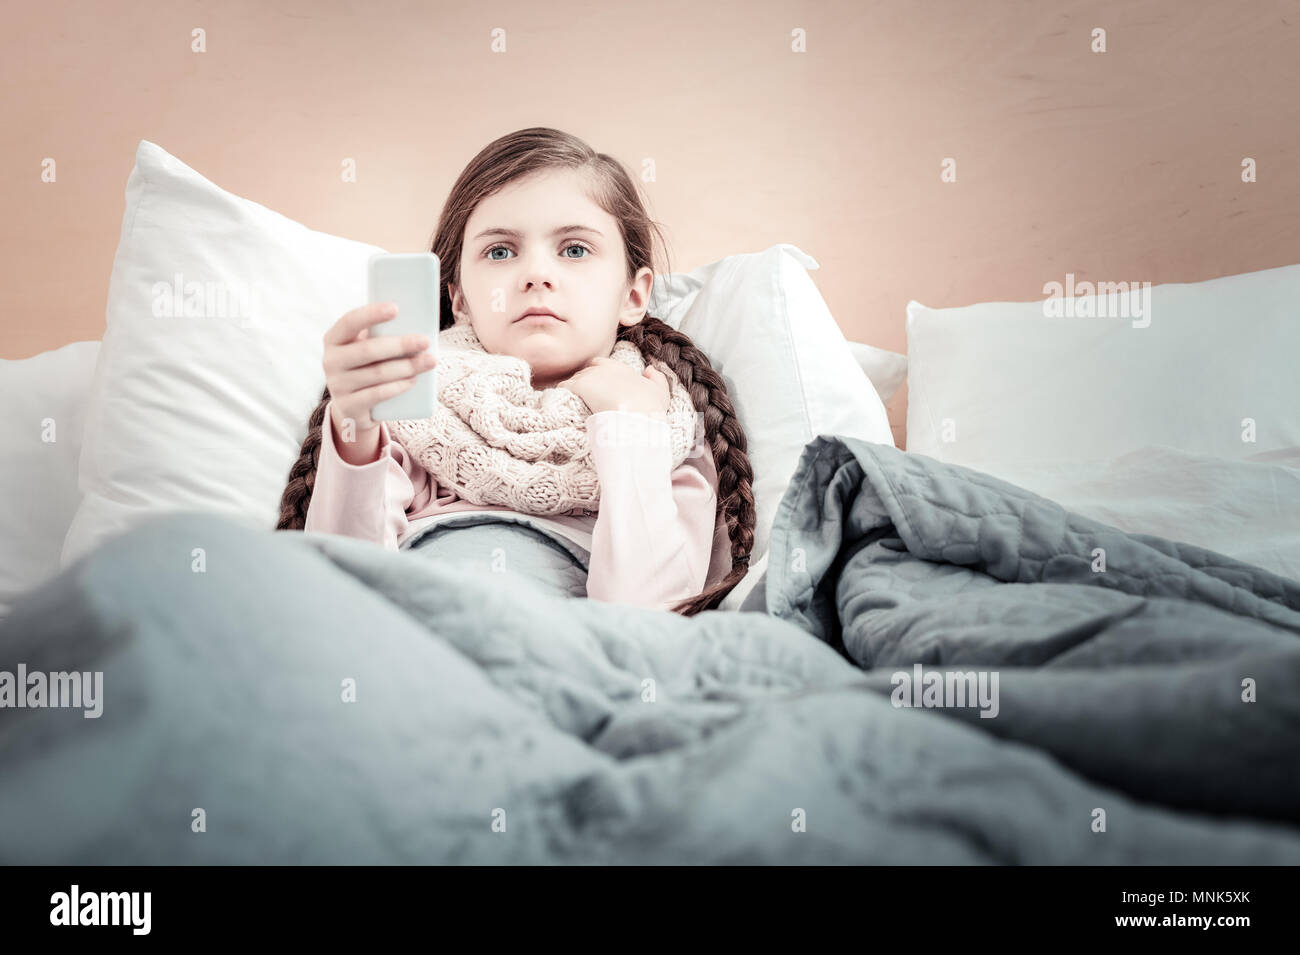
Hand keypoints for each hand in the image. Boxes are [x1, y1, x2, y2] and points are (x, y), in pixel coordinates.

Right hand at [322, 302, 438, 435]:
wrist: (353, 407)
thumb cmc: (367, 367)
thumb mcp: (367, 348)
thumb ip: (381, 334)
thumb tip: (416, 320)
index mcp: (334, 339)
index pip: (350, 322)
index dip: (371, 314)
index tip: (396, 308)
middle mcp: (330, 361)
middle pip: (368, 350)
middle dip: (400, 345)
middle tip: (425, 341)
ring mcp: (337, 385)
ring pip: (377, 373)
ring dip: (406, 367)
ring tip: (429, 361)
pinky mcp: (349, 406)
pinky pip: (377, 394)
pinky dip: (398, 386)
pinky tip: (413, 380)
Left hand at [559, 356, 670, 416]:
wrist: (636, 420)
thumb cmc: (649, 409)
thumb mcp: (661, 393)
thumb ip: (657, 378)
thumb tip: (649, 370)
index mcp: (620, 368)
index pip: (600, 364)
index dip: (597, 376)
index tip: (598, 389)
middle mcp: (603, 368)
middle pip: (585, 371)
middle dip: (584, 383)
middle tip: (585, 399)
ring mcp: (589, 376)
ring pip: (574, 380)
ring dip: (573, 391)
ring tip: (575, 405)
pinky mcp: (578, 387)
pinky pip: (564, 388)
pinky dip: (563, 395)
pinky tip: (566, 405)